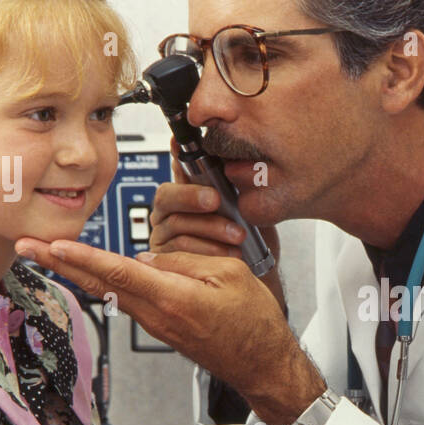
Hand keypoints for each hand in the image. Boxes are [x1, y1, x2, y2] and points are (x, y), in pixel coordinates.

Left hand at [11, 238, 324, 424]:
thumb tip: (151, 259)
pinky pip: (126, 298)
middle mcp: (156, 315)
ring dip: (76, 270)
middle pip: (98, 283)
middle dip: (58, 263)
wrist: (261, 364)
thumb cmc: (254, 323)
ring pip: (108, 290)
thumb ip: (185, 263)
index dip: (80, 256)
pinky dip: (102, 281)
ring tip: (47, 253)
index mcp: (173, 298)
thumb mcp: (230, 275)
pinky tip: (89, 271)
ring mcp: (155, 324)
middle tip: (25, 245)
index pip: (117, 272)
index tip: (51, 244)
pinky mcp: (160, 328)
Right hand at [154, 137, 285, 312]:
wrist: (259, 276)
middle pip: (166, 196)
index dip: (180, 158)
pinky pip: (180, 251)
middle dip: (192, 197)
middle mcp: (169, 213)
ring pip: (177, 224)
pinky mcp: (166, 261)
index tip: (185, 149)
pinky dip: (206, 249)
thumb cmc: (251, 241)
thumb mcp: (249, 208)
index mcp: (186, 194)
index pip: (176, 170)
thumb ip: (234, 185)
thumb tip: (229, 156)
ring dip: (209, 228)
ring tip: (237, 236)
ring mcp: (164, 236)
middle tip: (216, 200)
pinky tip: (227, 252)